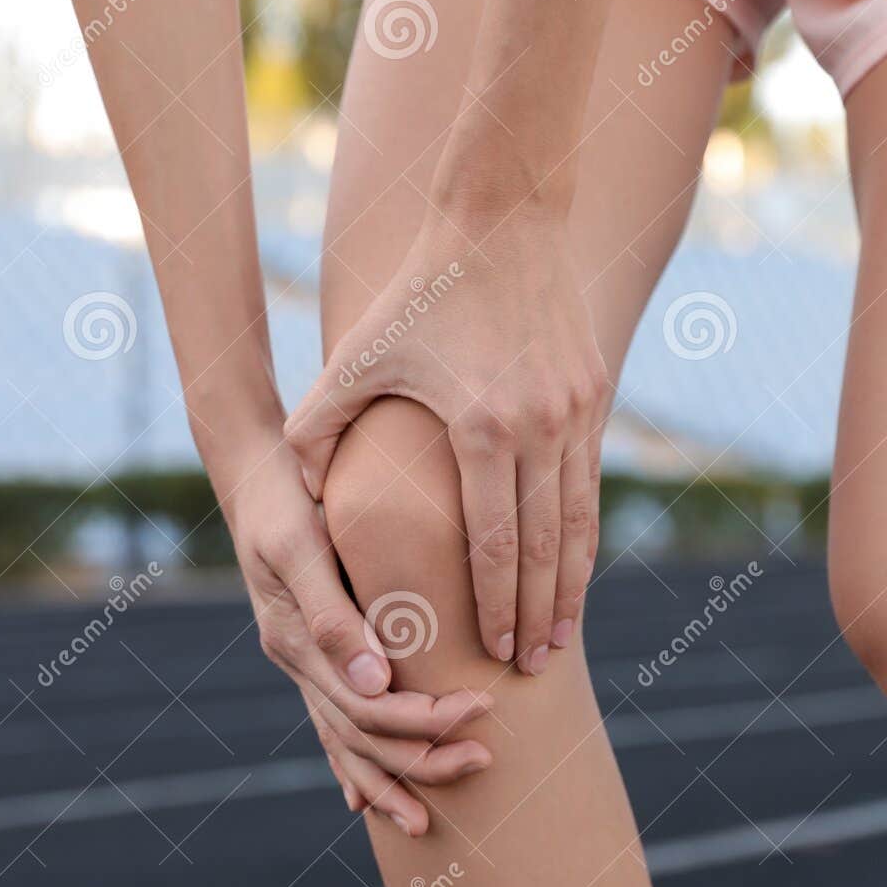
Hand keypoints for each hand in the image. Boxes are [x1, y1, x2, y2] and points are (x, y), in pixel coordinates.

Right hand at [213, 435, 493, 835]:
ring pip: (344, 744)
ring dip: (391, 779)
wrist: (257, 476)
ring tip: (437, 813)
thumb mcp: (303, 546)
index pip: (367, 708)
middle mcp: (296, 662)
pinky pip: (329, 727)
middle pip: (361, 737)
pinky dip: (350, 767)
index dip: (425, 719)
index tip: (483, 707)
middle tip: (485, 757)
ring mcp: (300, 663)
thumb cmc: (286, 501)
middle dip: (423, 757)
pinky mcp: (312, 655)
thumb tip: (377, 684)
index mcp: (296, 641)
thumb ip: (334, 615)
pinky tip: (368, 801)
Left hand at [286, 212, 606, 674]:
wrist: (503, 220)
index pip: (491, 543)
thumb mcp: (357, 355)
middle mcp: (539, 428)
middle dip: (535, 616)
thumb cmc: (420, 292)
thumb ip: (317, 426)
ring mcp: (575, 413)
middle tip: (529, 666)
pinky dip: (584, 535)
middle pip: (542, 548)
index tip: (490, 652)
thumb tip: (292, 490)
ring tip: (559, 636)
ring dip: (571, 586)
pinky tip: (576, 568)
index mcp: (480, 428)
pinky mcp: (594, 396)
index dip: (492, 606)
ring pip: (578, 523)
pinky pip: (590, 485)